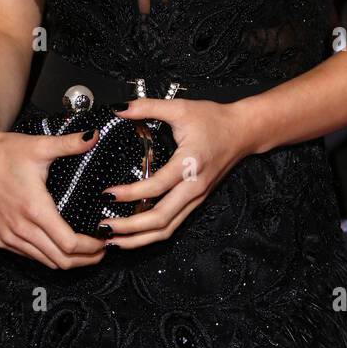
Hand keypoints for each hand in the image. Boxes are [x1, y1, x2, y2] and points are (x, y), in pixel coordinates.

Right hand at [0, 121, 107, 269]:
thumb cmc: (7, 151)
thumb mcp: (40, 146)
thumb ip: (70, 144)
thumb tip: (95, 135)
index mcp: (34, 209)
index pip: (69, 244)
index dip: (91, 247)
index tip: (105, 240)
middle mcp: (20, 228)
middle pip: (61, 260)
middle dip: (86, 259)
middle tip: (102, 250)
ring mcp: (7, 237)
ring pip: (45, 262)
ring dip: (68, 261)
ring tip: (86, 252)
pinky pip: (29, 256)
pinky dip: (47, 256)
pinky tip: (59, 246)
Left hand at [96, 97, 257, 249]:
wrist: (243, 132)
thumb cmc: (214, 120)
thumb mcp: (180, 108)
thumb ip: (147, 107)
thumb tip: (118, 109)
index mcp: (189, 164)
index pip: (157, 187)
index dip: (131, 193)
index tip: (107, 194)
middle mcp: (194, 187)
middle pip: (161, 219)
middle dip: (130, 227)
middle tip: (103, 228)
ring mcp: (196, 198)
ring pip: (167, 229)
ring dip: (139, 238)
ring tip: (113, 240)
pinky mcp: (196, 202)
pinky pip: (173, 225)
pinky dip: (151, 234)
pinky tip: (134, 234)